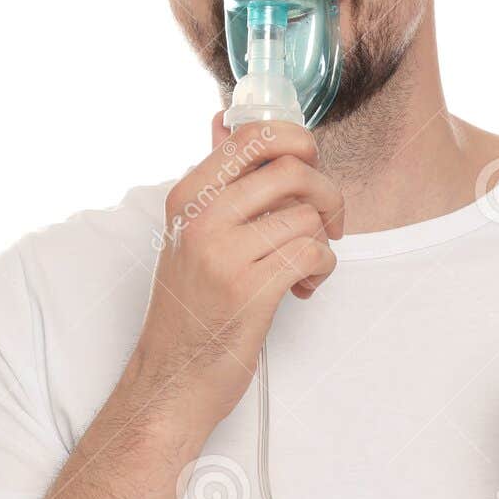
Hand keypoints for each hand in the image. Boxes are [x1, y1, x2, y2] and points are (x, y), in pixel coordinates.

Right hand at [132, 111, 343, 422]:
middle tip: (327, 222)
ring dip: (323, 243)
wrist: (171, 378)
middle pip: (291, 169)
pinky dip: (321, 269)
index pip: (252, 136)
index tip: (309, 168)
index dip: (297, 142)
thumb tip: (225, 120)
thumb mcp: (189, 236)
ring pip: (308, 216)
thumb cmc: (189, 309)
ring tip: (303, 269)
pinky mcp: (250, 291)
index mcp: (187, 196)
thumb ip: (215, 181)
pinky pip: (312, 253)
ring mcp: (223, 254)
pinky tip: (301, 288)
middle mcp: (202, 218)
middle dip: (327, 193)